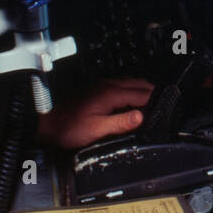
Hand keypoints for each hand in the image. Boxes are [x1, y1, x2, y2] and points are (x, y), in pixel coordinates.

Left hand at [35, 78, 153, 149]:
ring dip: (143, 92)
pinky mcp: (98, 89)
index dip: (155, 103)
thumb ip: (120, 123)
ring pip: (131, 83)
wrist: (47, 122)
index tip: (165, 110)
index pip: (142, 95)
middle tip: (164, 105)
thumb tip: (142, 117)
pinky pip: (122, 85)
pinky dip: (133, 91)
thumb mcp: (96, 130)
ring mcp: (102, 85)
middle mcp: (108, 85)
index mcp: (110, 94)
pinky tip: (133, 101)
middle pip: (139, 85)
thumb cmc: (68, 127)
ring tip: (153, 104)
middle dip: (153, 94)